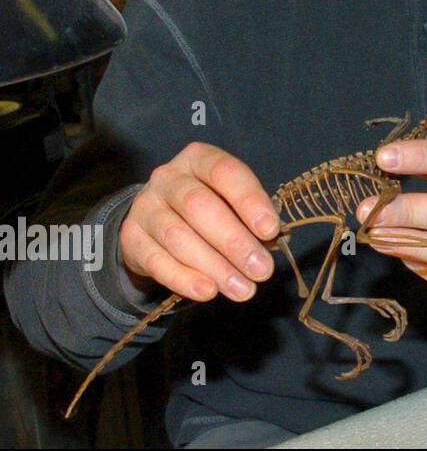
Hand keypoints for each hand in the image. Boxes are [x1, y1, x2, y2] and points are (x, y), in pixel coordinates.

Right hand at [120, 142, 280, 301]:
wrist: (155, 220)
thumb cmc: (209, 205)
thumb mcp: (231, 200)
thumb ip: (251, 216)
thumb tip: (271, 242)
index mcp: (199, 159)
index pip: (225, 172)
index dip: (249, 200)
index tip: (270, 230)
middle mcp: (168, 178)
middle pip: (199, 206)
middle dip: (234, 242)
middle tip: (261, 270)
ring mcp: (145, 206)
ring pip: (178, 237)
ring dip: (214, 266)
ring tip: (242, 288)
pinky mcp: (131, 237)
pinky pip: (157, 261)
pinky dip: (184, 279)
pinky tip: (208, 291)